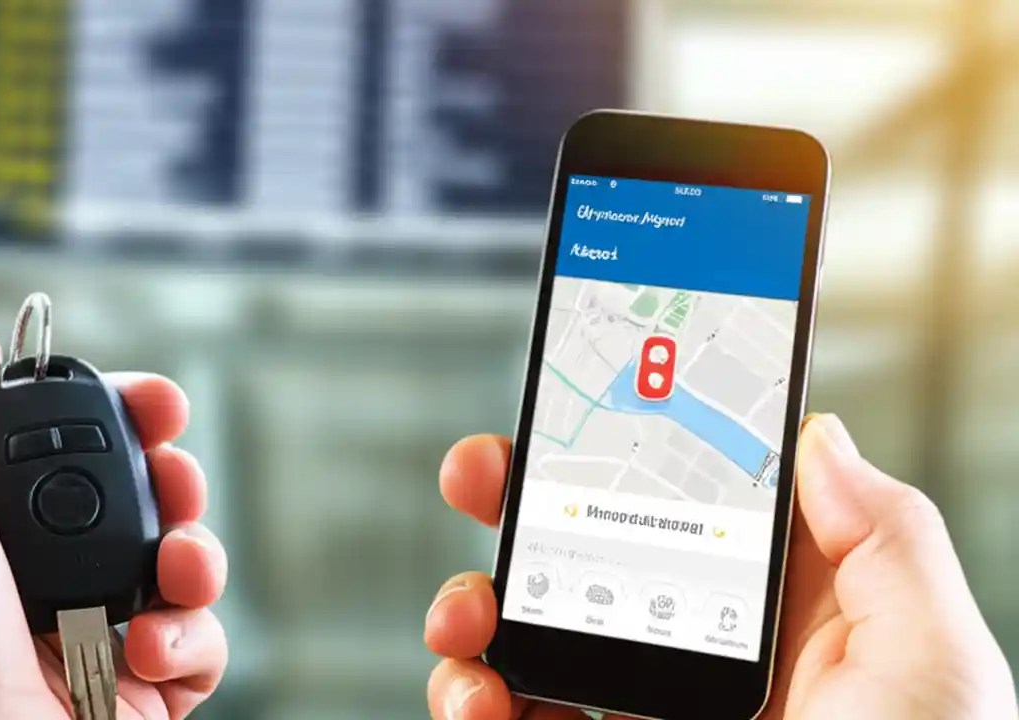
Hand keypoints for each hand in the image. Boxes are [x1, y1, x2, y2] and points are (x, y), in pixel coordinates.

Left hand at [0, 335, 227, 718]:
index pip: (68, 449)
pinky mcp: (136, 697)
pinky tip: (146, 644)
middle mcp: (36, 582)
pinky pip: (198, 648)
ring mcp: (92, 638)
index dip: (121, 414)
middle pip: (139, 501)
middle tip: (175, 478)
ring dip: (196, 552)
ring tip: (175, 565)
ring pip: (182, 569)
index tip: (157, 401)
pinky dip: (190, 636)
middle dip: (174, 476)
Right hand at [425, 415, 1016, 718]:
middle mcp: (699, 647)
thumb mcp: (933, 662)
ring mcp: (640, 708)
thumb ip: (888, 540)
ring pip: (529, 634)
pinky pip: (511, 715)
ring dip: (473, 607)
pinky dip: (468, 697)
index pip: (690, 500)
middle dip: (515, 503)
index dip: (627, 446)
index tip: (575, 407)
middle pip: (586, 549)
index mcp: (778, 606)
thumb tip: (819, 437)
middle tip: (476, 477)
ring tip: (466, 618)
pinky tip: (477, 698)